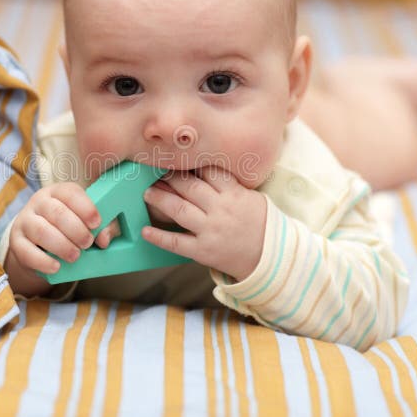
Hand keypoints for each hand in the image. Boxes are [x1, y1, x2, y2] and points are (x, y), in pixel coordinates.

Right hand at [8, 182, 100, 277]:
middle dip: (76, 230)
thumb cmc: (70, 229)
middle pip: (57, 212)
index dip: (86, 208)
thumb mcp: (87, 223)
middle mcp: (39, 202)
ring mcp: (25, 221)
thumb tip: (104, 240)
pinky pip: (27, 251)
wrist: (39, 245)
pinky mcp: (16, 242)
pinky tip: (56, 267)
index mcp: (58, 192)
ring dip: (62, 246)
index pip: (71, 193)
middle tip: (87, 243)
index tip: (96, 223)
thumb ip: (103, 227)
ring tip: (75, 256)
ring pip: (41, 231)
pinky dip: (43, 261)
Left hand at [141, 166, 267, 281]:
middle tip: (155, 173)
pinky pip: (176, 242)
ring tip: (147, 193)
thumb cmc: (260, 223)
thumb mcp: (250, 197)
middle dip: (169, 178)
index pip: (207, 171)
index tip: (176, 159)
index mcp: (233, 194)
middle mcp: (220, 210)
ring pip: (178, 209)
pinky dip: (159, 237)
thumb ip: (229, 184)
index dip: (189, 164)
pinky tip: (145, 231)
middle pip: (188, 187)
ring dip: (159, 199)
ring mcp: (210, 231)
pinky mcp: (202, 251)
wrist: (271, 257)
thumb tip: (202, 169)